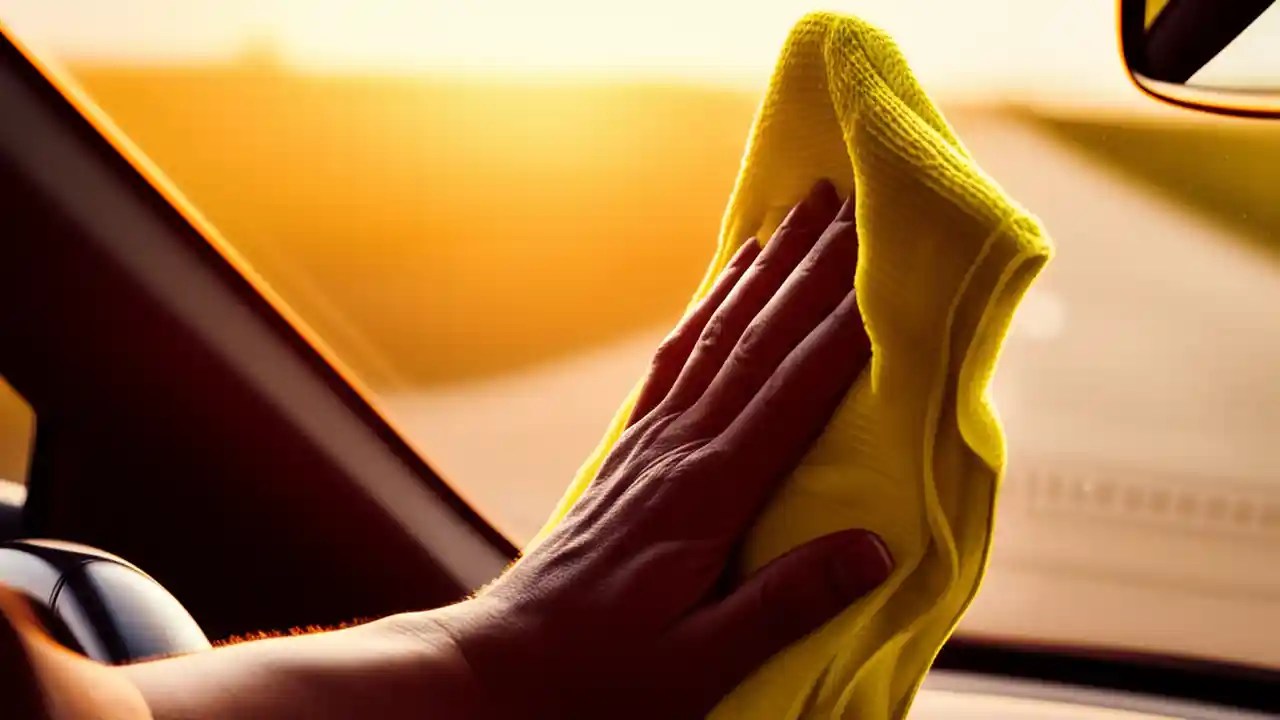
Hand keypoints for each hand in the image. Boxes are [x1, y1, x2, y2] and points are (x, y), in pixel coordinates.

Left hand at [433, 179, 890, 717]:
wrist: (505, 665)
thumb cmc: (604, 676)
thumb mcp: (701, 662)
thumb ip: (786, 602)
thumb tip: (877, 547)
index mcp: (706, 498)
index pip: (790, 395)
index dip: (842, 329)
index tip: (886, 268)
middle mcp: (678, 451)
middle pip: (755, 342)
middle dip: (808, 270)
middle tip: (852, 202)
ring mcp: (648, 443)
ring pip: (715, 336)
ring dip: (761, 270)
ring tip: (796, 211)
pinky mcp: (629, 449)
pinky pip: (676, 359)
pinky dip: (707, 308)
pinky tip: (725, 281)